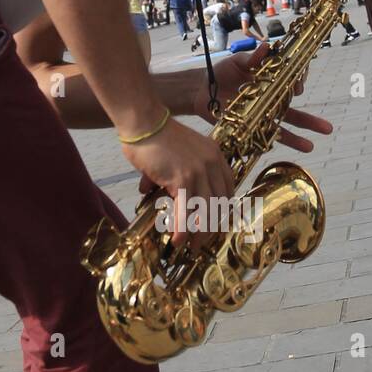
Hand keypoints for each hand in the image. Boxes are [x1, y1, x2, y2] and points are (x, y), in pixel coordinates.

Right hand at [123, 117, 234, 251]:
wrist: (144, 123)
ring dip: (200, 233)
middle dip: (214, 226)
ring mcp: (199, 171)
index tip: (218, 222)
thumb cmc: (153, 136)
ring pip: (205, 210)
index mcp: (215, 156)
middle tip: (206, 241)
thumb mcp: (175, 154)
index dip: (224, 208)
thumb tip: (150, 191)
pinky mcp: (183, 179)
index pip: (228, 187)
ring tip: (193, 247)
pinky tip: (177, 240)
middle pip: (220, 203)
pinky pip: (185, 210)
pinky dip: (182, 228)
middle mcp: (212, 164)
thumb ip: (171, 174)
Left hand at [193, 40, 332, 153]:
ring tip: (313, 146)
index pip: (292, 85)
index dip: (300, 87)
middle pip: (294, 111)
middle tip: (326, 128)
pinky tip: (284, 151)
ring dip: (299, 138)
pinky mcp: (249, 126)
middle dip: (310, 121)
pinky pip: (265, 137)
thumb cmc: (220, 72)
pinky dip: (274, 144)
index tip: (299, 88)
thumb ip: (252, 58)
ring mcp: (261, 115)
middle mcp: (269, 100)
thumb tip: (267, 47)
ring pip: (283, 128)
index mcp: (270, 82)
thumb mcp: (236, 61)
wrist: (200, 89)